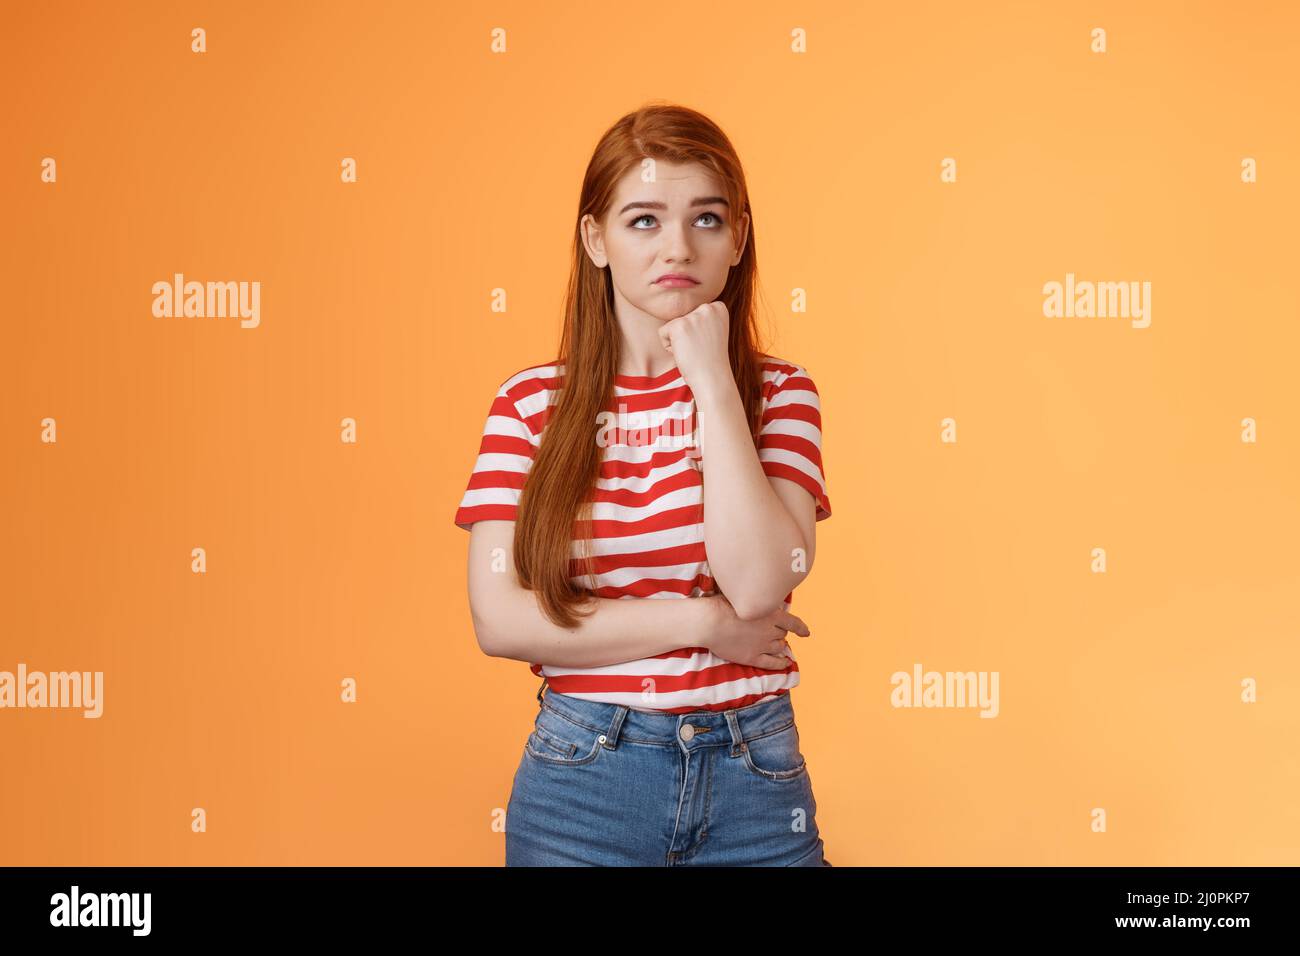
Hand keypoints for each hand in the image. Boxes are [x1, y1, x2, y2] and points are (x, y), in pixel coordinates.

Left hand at [658, 300, 732, 394]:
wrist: (712, 378)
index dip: (697, 332)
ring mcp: (693, 316)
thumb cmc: (710, 360)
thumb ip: (703, 318)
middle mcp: (707, 307)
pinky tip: (685, 353)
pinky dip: (669, 347)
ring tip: (693, 352)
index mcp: (718, 307)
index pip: (693, 313)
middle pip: (682, 317)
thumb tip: (685, 303)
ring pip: (672, 326)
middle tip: (700, 349)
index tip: (708, 343)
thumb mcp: (713, 331)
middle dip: (687, 335)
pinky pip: (662, 333)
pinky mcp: (678, 325)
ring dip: (678, 341)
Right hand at [694, 594, 810, 670]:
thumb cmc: (722, 604)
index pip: (793, 622)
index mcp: (771, 613)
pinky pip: (771, 663)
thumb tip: (762, 597)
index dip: (801, 628)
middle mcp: (770, 630)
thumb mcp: (744, 596)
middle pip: (783, 634)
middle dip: (780, 633)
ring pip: (779, 647)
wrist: (709, 622)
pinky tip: (785, 663)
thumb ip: (757, 600)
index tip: (806, 632)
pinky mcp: (752, 657)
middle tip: (774, 632)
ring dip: (779, 645)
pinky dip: (780, 663)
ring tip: (777, 645)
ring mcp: (762, 645)